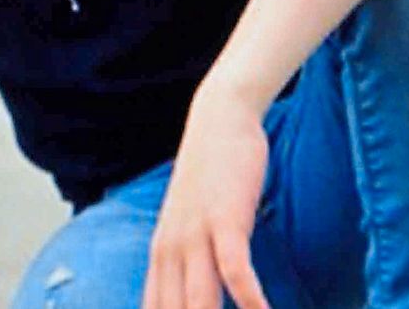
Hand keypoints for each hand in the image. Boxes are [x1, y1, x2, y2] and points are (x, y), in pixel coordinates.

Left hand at [142, 86, 270, 308]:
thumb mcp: (191, 223)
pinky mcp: (224, 219)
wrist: (218, 118)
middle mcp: (170, 253)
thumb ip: (191, 261)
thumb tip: (197, 294)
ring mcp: (194, 236)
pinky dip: (248, 297)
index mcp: (159, 258)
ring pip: (198, 304)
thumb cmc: (212, 174)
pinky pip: (235, 268)